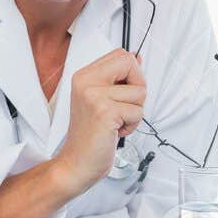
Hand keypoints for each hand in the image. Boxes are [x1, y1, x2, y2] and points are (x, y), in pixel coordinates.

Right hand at [54, 48, 146, 193]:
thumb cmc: (91, 135)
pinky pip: (137, 112)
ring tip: (115, 122)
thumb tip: (137, 58)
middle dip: (137, 87)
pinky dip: (132, 125)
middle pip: (131, 63)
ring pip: (140, 91)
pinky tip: (115, 131)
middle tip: (122, 107)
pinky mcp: (105, 112)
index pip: (121, 54)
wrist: (77, 163)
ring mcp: (94, 95)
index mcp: (84, 75)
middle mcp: (86, 81)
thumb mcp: (101, 99)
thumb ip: (118, 78)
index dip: (131, 73)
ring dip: (134, 112)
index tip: (122, 93)